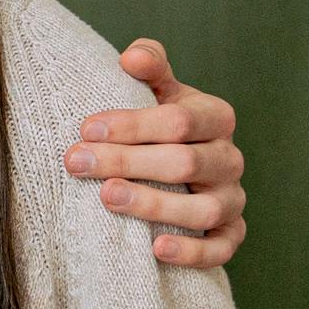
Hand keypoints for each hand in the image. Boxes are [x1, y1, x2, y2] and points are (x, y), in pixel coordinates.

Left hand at [69, 37, 246, 267]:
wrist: (182, 170)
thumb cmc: (162, 126)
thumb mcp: (160, 91)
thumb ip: (150, 66)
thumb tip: (131, 57)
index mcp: (216, 118)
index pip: (179, 121)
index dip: (132, 124)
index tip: (86, 128)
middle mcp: (230, 159)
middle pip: (183, 162)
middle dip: (125, 161)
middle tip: (76, 162)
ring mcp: (232, 199)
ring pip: (202, 208)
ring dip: (152, 204)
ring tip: (107, 198)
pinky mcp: (230, 234)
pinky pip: (220, 249)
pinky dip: (192, 252)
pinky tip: (155, 248)